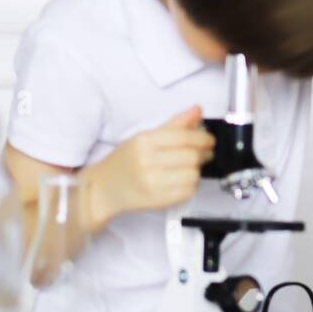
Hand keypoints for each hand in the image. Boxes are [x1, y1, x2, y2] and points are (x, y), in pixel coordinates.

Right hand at [88, 105, 215, 223]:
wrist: (103, 189)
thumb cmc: (125, 161)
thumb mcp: (144, 136)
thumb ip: (174, 123)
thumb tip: (198, 110)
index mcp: (144, 141)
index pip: (184, 137)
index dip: (203, 138)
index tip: (209, 140)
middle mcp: (147, 161)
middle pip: (191, 156)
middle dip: (204, 153)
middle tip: (205, 152)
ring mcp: (152, 183)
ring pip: (193, 174)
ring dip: (198, 170)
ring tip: (193, 166)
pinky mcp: (157, 201)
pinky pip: (187, 191)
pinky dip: (191, 184)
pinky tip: (184, 179)